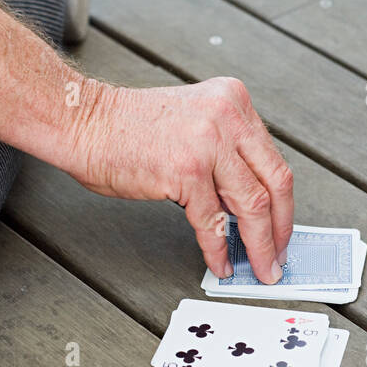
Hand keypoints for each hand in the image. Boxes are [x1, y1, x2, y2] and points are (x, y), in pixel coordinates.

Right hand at [70, 78, 294, 283]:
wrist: (83, 121)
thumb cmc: (127, 127)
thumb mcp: (194, 124)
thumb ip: (225, 153)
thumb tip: (248, 205)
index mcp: (233, 100)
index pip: (273, 158)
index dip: (283, 201)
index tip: (283, 226)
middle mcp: (227, 115)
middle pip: (274, 181)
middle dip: (281, 227)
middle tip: (279, 254)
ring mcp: (208, 142)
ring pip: (252, 204)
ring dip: (258, 244)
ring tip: (259, 267)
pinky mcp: (186, 170)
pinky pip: (212, 221)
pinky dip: (218, 249)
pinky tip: (220, 262)